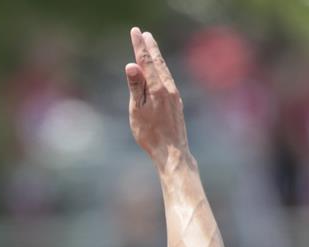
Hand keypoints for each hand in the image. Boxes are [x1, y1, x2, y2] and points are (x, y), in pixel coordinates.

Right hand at [125, 27, 188, 166]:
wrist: (173, 153)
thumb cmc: (151, 134)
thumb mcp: (138, 110)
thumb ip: (135, 87)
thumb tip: (131, 65)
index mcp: (157, 88)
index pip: (146, 62)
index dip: (140, 46)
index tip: (135, 32)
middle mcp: (169, 89)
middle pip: (158, 63)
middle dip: (151, 48)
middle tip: (145, 34)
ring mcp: (175, 96)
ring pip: (165, 71)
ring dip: (158, 58)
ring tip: (153, 48)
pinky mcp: (176, 104)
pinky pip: (169, 81)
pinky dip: (163, 71)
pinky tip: (162, 73)